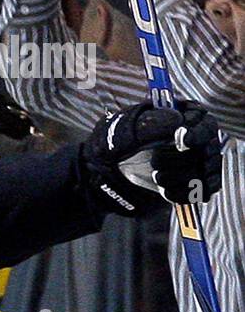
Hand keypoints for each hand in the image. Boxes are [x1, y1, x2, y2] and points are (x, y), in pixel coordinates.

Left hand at [80, 101, 222, 214]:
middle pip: (207, 152)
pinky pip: (202, 193)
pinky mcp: (190, 185)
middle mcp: (195, 138)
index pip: (206, 125)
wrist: (103, 173)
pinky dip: (183, 194)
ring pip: (204, 174)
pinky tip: (165, 192)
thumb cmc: (114, 144)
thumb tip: (177, 122)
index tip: (183, 141)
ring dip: (179, 179)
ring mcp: (194, 162)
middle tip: (155, 163)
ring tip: (156, 176)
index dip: (197, 134)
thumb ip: (152, 124)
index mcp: (184, 117)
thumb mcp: (127, 129)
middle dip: (180, 161)